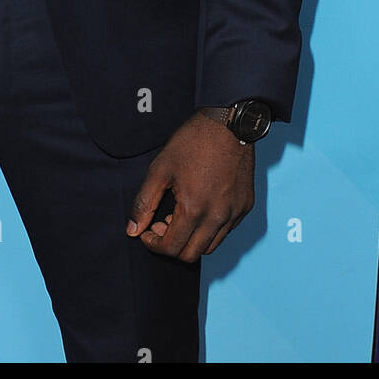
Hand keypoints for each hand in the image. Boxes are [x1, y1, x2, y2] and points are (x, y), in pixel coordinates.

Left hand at [126, 111, 253, 261]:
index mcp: (194, 210)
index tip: (147, 230)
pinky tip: (201, 207)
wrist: (228, 123)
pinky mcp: (245, 207)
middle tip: (162, 222)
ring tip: (181, 214)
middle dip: (172, 245)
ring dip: (192, 239)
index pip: (171, 248)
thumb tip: (132, 230)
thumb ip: (144, 203)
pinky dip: (210, 229)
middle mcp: (218, 218)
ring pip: (210, 247)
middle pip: (191, 255)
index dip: (153, 243)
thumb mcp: (160, 169)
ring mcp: (234, 214)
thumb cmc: (192, 142)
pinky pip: (226, 231)